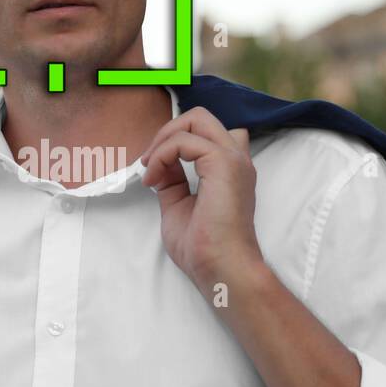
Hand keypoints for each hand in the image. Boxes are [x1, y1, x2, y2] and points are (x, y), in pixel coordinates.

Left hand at [139, 106, 263, 290]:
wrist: (220, 268)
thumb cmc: (204, 247)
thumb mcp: (178, 206)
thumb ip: (172, 181)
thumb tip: (159, 163)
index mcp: (229, 168)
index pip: (209, 133)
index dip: (179, 139)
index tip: (156, 166)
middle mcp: (236, 158)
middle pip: (200, 118)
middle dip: (168, 132)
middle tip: (149, 161)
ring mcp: (233, 159)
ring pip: (195, 119)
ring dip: (162, 141)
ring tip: (149, 170)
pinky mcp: (223, 163)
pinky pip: (184, 141)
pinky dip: (161, 155)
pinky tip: (153, 180)